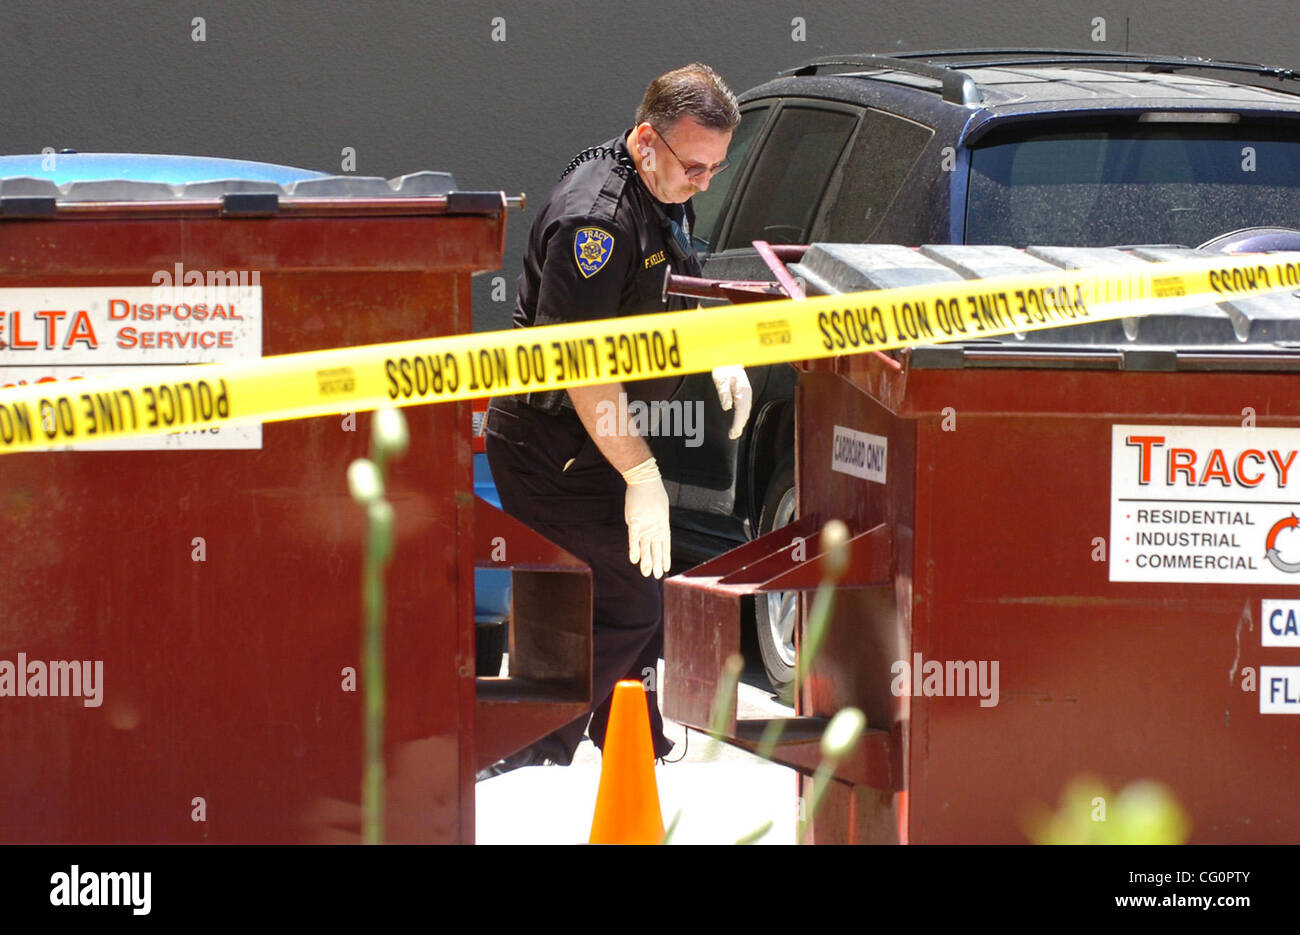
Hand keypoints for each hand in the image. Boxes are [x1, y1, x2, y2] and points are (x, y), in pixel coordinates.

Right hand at [621, 457, 670, 578]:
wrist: (646, 481)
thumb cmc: (654, 492)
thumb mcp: (660, 508)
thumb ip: (658, 519)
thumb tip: (656, 526)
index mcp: (663, 525)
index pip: (665, 545)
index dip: (665, 557)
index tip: (665, 568)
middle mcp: (656, 528)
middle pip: (656, 549)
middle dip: (655, 563)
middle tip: (655, 576)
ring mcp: (646, 526)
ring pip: (646, 547)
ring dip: (646, 561)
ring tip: (646, 573)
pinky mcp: (635, 522)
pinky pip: (634, 540)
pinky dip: (634, 550)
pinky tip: (634, 561)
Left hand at [711, 365, 751, 439]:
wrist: (728, 358)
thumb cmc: (724, 368)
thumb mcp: (721, 380)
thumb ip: (724, 393)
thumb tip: (727, 407)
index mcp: (742, 392)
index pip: (741, 412)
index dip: (737, 424)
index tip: (733, 433)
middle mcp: (746, 394)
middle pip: (745, 413)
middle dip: (740, 426)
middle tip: (733, 436)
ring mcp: (746, 393)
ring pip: (746, 411)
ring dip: (741, 422)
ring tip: (735, 432)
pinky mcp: (743, 392)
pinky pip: (744, 407)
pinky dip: (742, 415)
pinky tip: (739, 420)